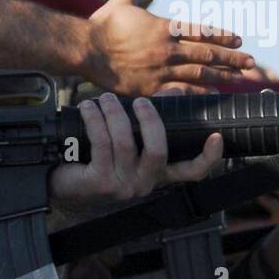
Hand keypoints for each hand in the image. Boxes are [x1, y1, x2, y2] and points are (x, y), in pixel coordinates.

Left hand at [49, 93, 223, 221]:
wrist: (62, 185)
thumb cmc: (97, 159)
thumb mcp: (128, 142)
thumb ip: (150, 120)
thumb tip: (172, 92)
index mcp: (156, 174)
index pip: (190, 173)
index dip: (208, 157)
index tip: (216, 137)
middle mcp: (143, 184)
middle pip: (158, 151)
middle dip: (149, 119)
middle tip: (139, 100)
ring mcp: (121, 186)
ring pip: (125, 143)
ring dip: (114, 113)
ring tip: (104, 99)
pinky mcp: (98, 182)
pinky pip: (100, 144)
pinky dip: (95, 120)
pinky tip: (89, 108)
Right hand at [86, 0, 253, 94]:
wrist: (85, 50)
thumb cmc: (105, 23)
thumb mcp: (126, 0)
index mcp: (165, 28)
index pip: (202, 32)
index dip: (223, 36)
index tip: (239, 38)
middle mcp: (167, 51)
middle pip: (207, 55)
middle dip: (232, 58)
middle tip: (251, 62)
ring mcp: (160, 71)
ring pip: (198, 75)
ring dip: (221, 76)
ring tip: (239, 79)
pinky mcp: (150, 88)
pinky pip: (179, 92)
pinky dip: (198, 94)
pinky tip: (211, 95)